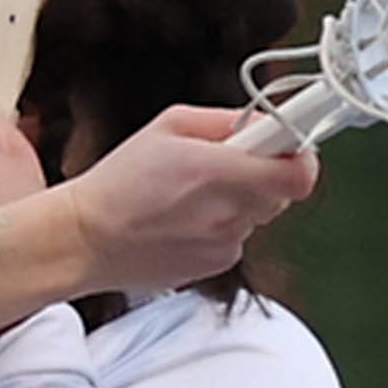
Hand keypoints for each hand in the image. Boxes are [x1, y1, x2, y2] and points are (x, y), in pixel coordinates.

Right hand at [65, 105, 316, 291]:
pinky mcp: (215, 266)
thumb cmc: (118, 183)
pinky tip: (183, 220)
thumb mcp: (166, 127)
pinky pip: (236, 237)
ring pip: (257, 215)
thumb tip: (261, 122)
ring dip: (238, 201)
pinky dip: (220, 226)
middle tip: (227, 164)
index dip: (301, 155)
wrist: (85, 240)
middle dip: (264, 173)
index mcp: (217, 171)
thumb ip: (223, 121)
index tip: (291, 143)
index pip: (298, 173)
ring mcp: (224, 243)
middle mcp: (228, 212)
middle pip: (281, 192)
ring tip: (191, 196)